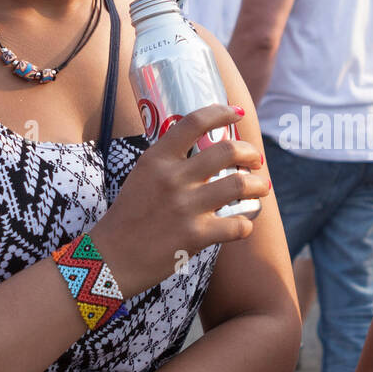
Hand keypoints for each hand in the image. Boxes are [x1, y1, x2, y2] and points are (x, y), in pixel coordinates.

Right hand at [90, 102, 269, 297]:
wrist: (111, 258)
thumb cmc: (129, 217)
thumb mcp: (142, 177)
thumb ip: (169, 162)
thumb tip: (206, 151)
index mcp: (156, 160)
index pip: (193, 122)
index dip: (221, 113)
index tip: (236, 114)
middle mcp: (172, 178)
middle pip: (227, 150)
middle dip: (250, 153)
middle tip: (256, 161)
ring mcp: (185, 207)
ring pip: (239, 184)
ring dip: (258, 185)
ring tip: (261, 188)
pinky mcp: (196, 236)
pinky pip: (237, 225)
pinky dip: (246, 224)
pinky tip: (243, 224)